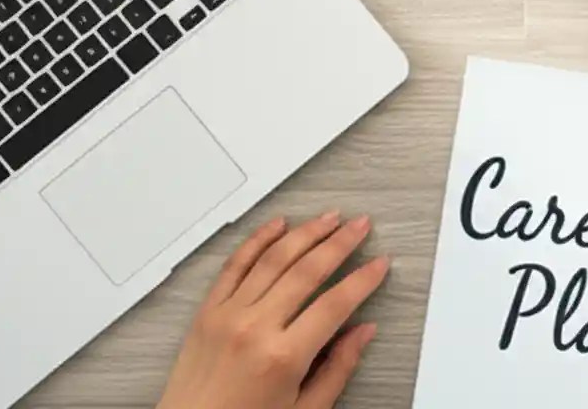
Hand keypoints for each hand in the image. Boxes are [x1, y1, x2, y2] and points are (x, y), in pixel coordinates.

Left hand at [158, 212, 389, 408]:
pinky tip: (277, 225)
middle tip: (360, 225)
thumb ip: (338, 368)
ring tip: (329, 218)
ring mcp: (228, 315)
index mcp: (284, 357)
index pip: (335, 304)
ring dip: (305, 233)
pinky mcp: (207, 310)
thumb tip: (363, 332)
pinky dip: (258, 240)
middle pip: (307, 271)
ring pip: (273, 259)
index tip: (380, 264)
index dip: (363, 280)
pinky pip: (235, 264)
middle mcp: (255, 328)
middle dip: (340, 243)